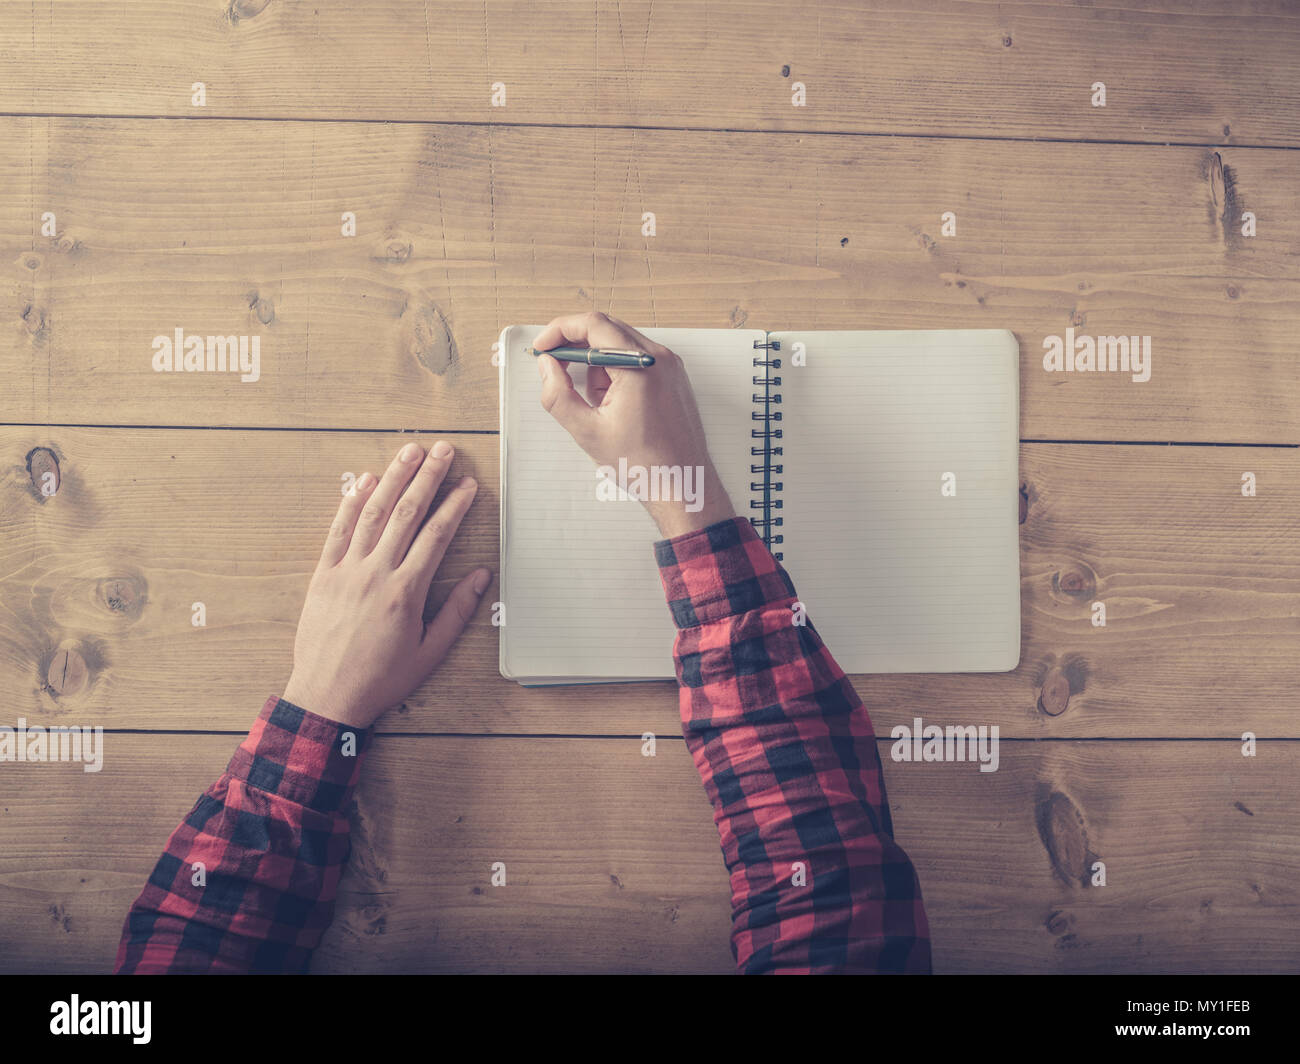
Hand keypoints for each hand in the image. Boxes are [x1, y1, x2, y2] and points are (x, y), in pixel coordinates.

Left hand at [282, 440, 491, 728]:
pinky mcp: (323, 575)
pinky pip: (338, 531)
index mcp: (406, 592)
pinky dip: (351, 503)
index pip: (436, 535)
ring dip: (393, 479)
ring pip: (372, 513)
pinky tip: (365, 481)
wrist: (326, 697)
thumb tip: (481, 578)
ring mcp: (346, 571)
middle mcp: (376, 573)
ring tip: (409, 452)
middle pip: (406, 513)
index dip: (454, 505)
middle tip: (443, 450)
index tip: (468, 484)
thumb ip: (456, 612)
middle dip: (427, 477)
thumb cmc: (381, 680)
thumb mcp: (429, 652)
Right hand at [534, 311, 736, 537]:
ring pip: (619, 346)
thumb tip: (547, 367)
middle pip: (607, 330)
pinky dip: (615, 374)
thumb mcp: (588, 432)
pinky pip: (635, 360)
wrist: (682, 486)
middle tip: (555, 367)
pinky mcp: (672, 377)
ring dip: (597, 366)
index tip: (542, 346)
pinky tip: (613, 405)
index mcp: (641, 366)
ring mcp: (670, 366)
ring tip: (597, 405)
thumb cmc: (645, 465)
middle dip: (576, 347)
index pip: (594, 325)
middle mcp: (660, 359)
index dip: (560, 331)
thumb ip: (558, 394)